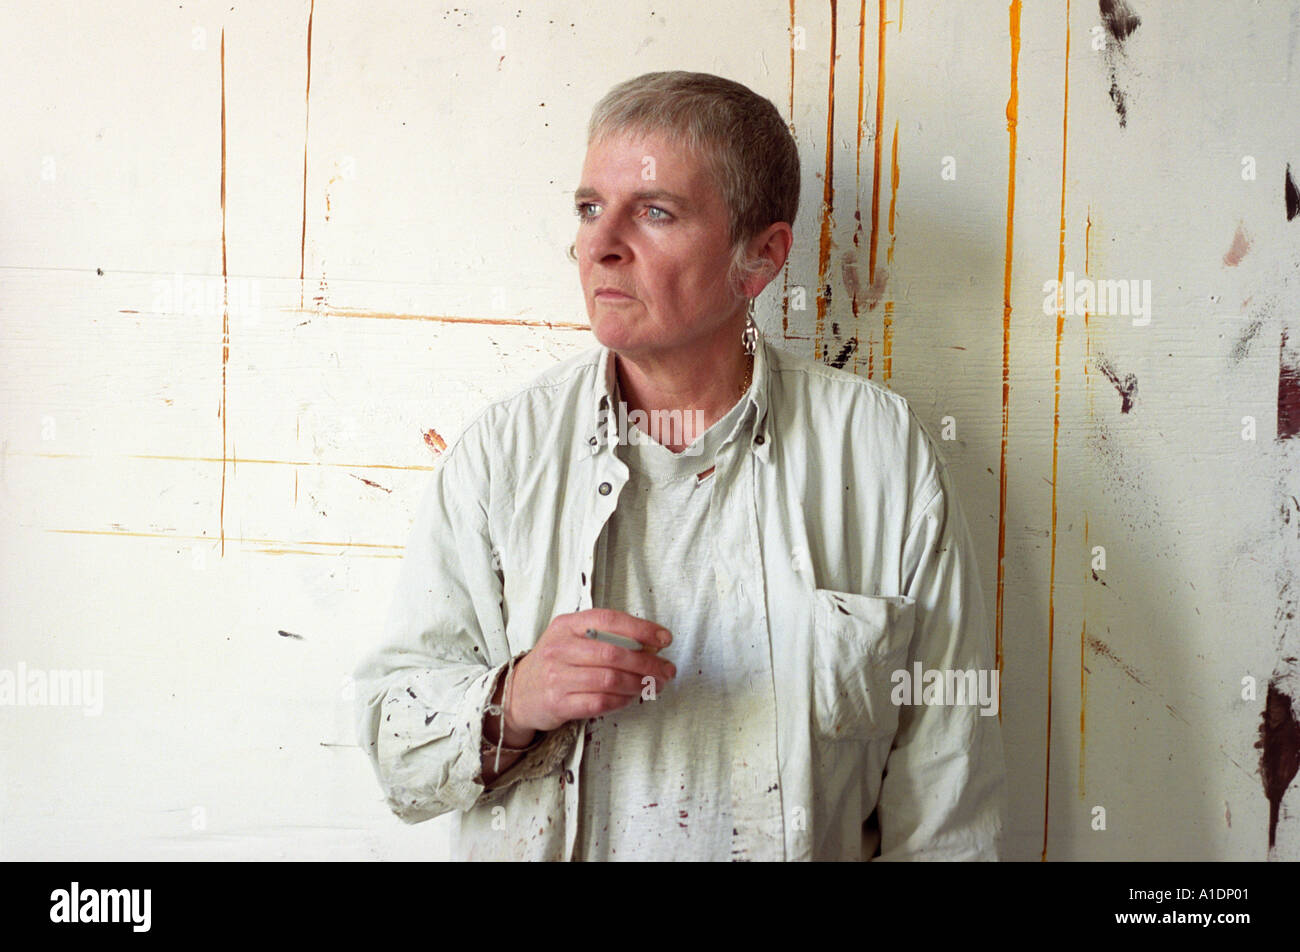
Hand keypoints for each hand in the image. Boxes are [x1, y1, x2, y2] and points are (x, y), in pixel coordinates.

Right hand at [500, 609, 675, 736]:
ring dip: (639, 684)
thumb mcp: (571, 639)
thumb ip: (604, 636)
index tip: (665, 639)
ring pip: (610, 680)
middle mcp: (560, 648)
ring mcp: (557, 677)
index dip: (641, 628)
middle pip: (614, 654)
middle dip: (648, 663)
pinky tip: (632, 697)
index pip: (609, 620)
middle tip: (667, 670)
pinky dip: (623, 700)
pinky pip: (600, 702)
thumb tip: (651, 643)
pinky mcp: (559, 703)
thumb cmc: (555, 663)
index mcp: (566, 625)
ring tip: (654, 685)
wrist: (518, 693)